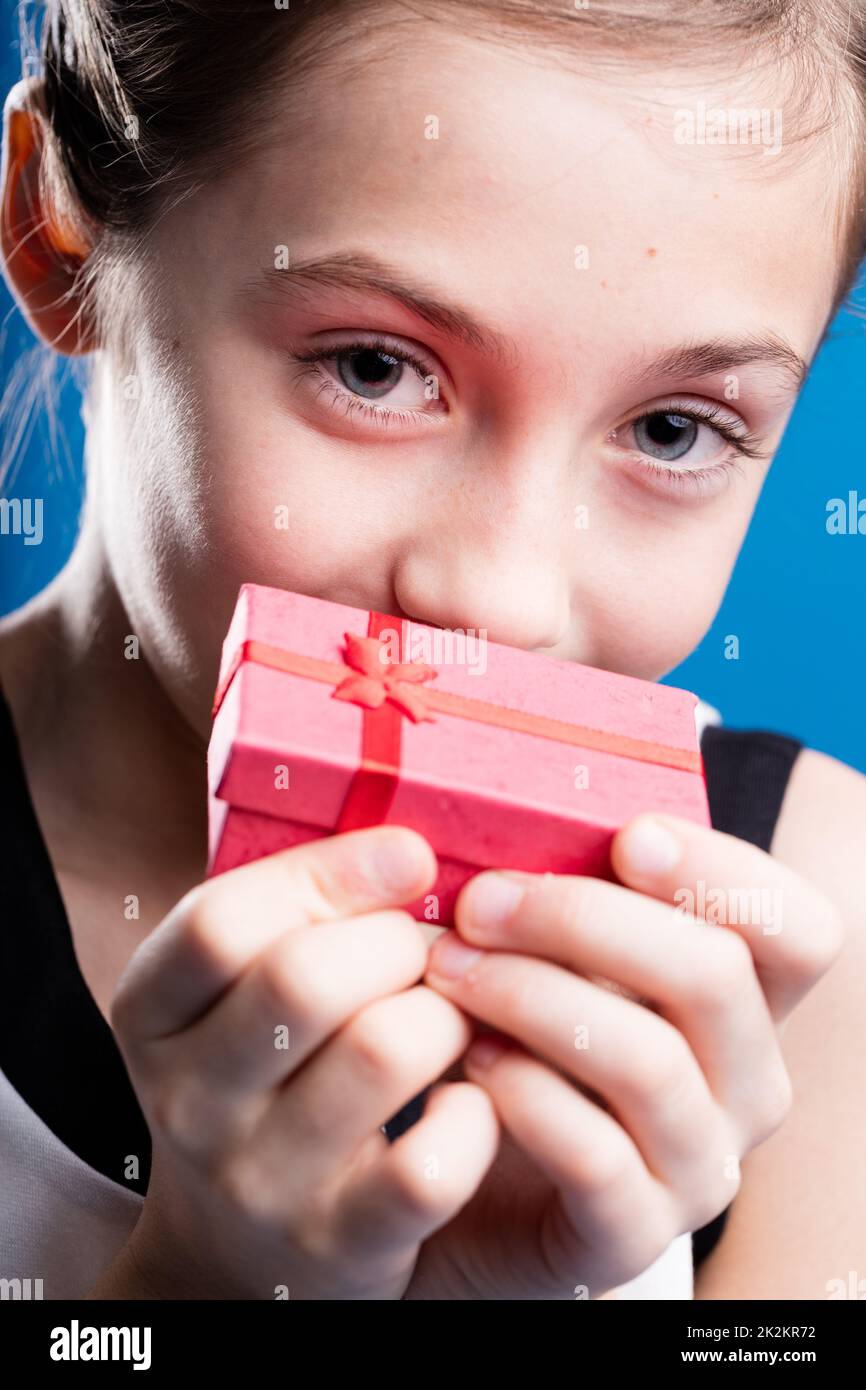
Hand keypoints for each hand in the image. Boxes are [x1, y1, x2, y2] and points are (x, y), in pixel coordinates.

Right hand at [104, 826, 498, 1299]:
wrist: (236, 1256)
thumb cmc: (262, 1076)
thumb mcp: (235, 989)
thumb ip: (300, 908)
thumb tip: (412, 852)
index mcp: (152, 1013)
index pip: (222, 922)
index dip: (332, 872)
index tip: (407, 861)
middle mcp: (190, 1101)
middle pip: (303, 979)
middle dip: (397, 942)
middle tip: (425, 955)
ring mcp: (262, 1180)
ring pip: (382, 1050)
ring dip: (446, 1015)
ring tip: (447, 1021)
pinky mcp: (341, 1244)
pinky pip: (432, 1164)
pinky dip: (476, 1116)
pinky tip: (469, 1101)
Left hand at [408, 813, 843, 1299]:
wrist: (470, 1182)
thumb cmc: (524, 1037)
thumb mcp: (559, 956)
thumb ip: (574, 890)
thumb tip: (531, 801)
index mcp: (746, 1002)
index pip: (800, 928)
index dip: (727, 872)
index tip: (627, 835)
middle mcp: (747, 1083)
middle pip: (713, 976)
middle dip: (583, 918)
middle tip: (478, 900)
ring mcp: (699, 1165)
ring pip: (649, 1062)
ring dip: (534, 996)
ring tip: (448, 969)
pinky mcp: (631, 1233)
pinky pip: (595, 1156)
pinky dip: (525, 1093)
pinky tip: (468, 1059)